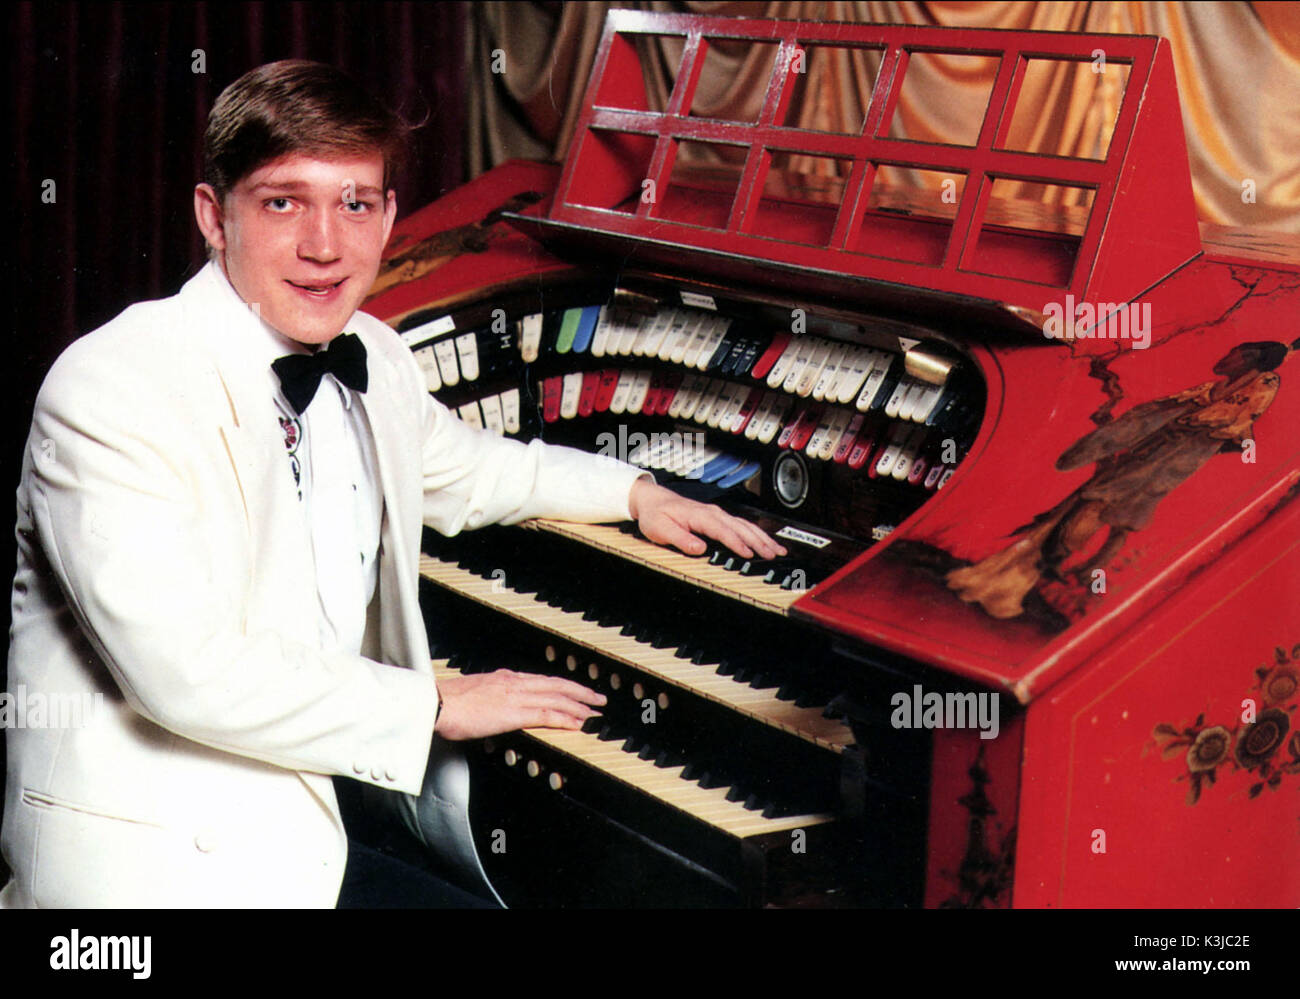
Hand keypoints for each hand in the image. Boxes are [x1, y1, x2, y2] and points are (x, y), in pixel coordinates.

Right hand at [433, 669, 604, 740]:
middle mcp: (515, 683)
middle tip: (598, 699)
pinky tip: (578, 723)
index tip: (577, 691)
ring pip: (557, 697)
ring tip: (595, 712)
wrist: (435, 704)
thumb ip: (490, 696)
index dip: (563, 686)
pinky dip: (566, 718)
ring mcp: (516, 696)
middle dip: (580, 692)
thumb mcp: (474, 693)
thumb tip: (495, 703)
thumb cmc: (446, 703)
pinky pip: (547, 714)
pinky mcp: (514, 712)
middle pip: (556, 685)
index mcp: (505, 678)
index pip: (542, 680)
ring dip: (579, 705)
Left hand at [627, 477, 786, 558]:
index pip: (722, 530)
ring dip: (762, 538)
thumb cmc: (656, 515)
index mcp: (700, 516)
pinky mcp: (718, 518)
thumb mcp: (660, 529)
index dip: (736, 543)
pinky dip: (756, 534)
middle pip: (740, 527)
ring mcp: (717, 514)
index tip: (747, 554)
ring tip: (777, 550)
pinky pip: (742, 525)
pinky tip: (765, 542)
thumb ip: (680, 539)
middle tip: (772, 555)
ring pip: (745, 525)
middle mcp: (712, 513)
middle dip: (758, 541)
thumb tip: (699, 548)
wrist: (653, 500)